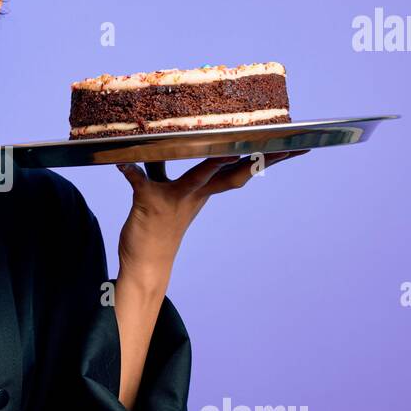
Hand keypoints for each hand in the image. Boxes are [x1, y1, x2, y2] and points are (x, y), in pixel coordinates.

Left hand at [114, 150, 309, 282]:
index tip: (288, 145)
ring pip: (198, 175)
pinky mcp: (151, 202)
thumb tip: (163, 145)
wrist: (146, 266)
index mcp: (203, 192)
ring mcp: (175, 199)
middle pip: (232, 173)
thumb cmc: (158, 229)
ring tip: (221, 146)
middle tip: (281, 144)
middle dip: (256, 158)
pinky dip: (130, 170)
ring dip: (210, 162)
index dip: (263, 158)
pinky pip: (141, 181)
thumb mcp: (168, 194)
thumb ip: (165, 169)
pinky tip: (121, 161)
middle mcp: (195, 195)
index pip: (238, 171)